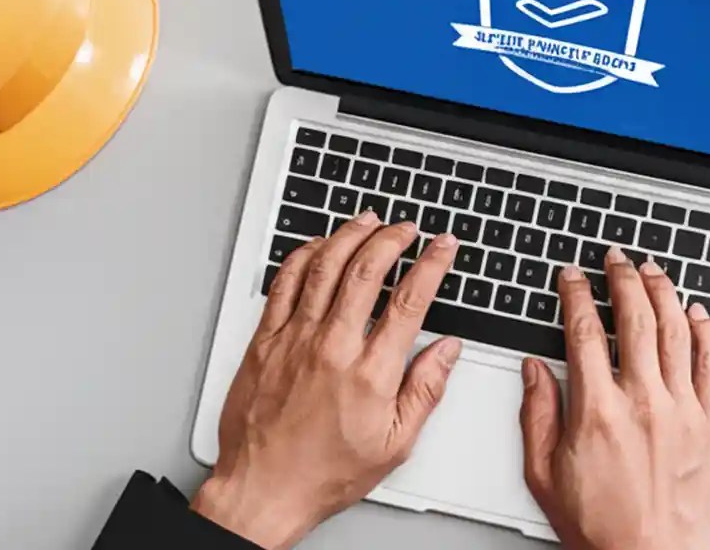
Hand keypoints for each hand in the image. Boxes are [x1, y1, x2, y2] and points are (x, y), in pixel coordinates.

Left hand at [191, 211, 462, 549]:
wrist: (263, 489)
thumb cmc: (323, 473)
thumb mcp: (395, 444)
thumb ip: (426, 390)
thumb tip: (446, 351)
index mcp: (370, 374)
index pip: (410, 301)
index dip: (431, 264)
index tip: (442, 246)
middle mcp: (332, 349)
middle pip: (366, 270)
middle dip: (392, 238)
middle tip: (406, 228)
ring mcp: (295, 340)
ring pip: (324, 267)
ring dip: (349, 235)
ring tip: (368, 221)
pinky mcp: (265, 342)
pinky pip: (284, 284)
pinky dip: (303, 256)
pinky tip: (318, 246)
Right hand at [520, 248, 709, 549]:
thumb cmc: (601, 528)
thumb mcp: (545, 474)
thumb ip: (538, 415)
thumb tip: (534, 370)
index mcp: (598, 411)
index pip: (584, 332)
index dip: (576, 295)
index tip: (572, 278)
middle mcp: (643, 402)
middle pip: (635, 319)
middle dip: (622, 279)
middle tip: (615, 259)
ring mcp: (682, 411)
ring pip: (676, 331)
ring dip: (663, 293)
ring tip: (653, 271)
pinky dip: (707, 332)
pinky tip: (699, 313)